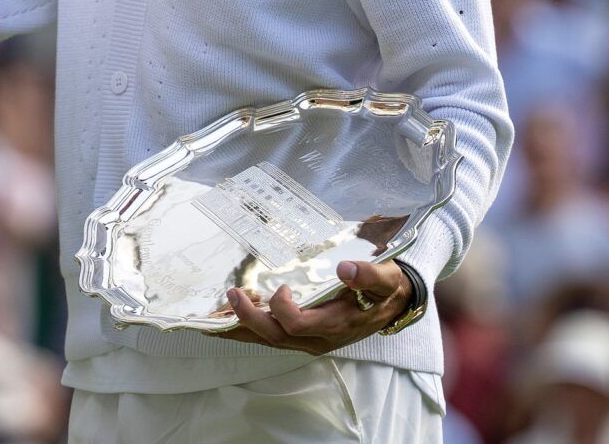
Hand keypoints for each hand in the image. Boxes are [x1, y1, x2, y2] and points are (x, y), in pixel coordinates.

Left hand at [215, 260, 413, 354]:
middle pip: (275, 336)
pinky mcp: (303, 335)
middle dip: (248, 319)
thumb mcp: (385, 279)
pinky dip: (248, 329)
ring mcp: (309, 339)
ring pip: (269, 339)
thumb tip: (346, 268)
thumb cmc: (385, 290)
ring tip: (214, 314)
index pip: (298, 324)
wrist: (393, 305)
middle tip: (230, 295)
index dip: (283, 309)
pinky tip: (230, 317)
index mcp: (335, 323)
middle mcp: (318, 337)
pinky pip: (271, 336)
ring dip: (241, 328)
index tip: (281, 287)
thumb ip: (368, 275)